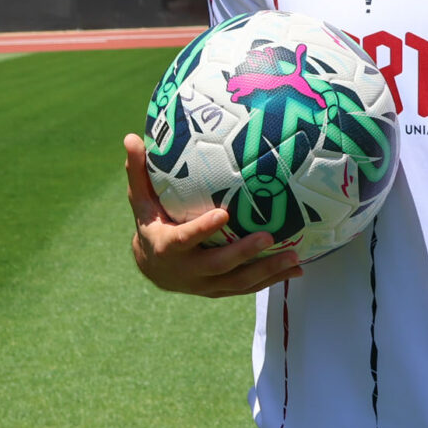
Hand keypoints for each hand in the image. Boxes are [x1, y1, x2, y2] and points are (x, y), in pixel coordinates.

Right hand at [124, 133, 301, 296]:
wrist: (154, 269)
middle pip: (218, 265)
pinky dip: (272, 279)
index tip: (223, 214)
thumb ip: (138, 172)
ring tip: (293, 257)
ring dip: (267, 271)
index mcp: (167, 247)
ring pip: (238, 282)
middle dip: (244, 253)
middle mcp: (188, 271)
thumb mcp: (141, 201)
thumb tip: (130, 137)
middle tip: (269, 236)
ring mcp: (206, 284)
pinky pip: (248, 287)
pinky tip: (297, 268)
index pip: (185, 239)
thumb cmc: (151, 224)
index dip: (203, 230)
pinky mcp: (221, 290)